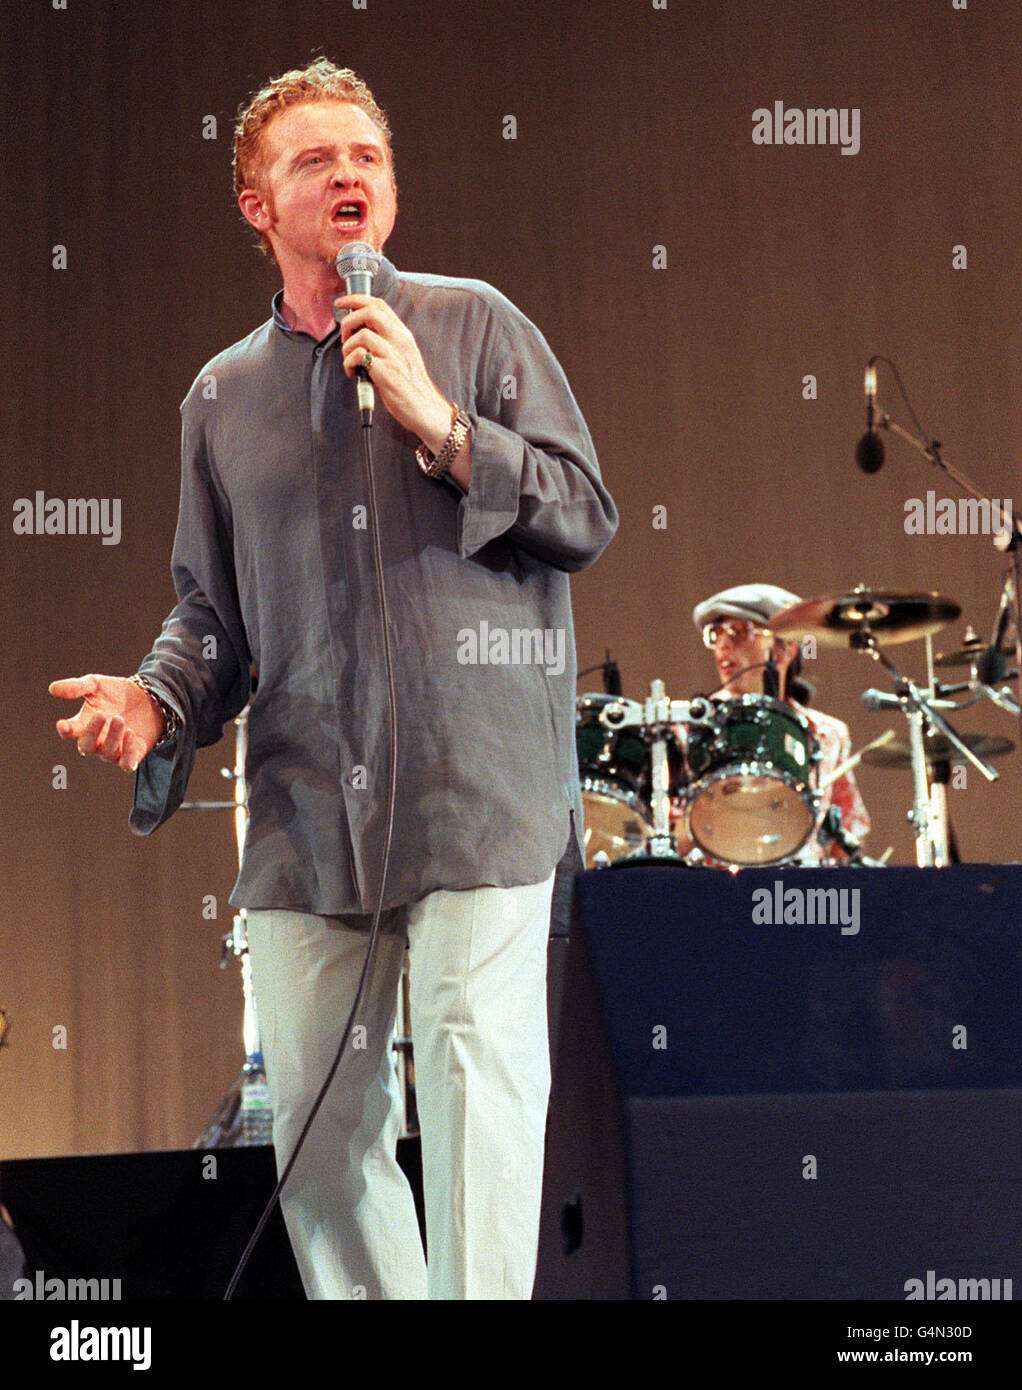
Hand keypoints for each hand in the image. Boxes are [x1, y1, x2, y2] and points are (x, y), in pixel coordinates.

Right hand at [49, 674, 165, 771]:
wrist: (149, 697)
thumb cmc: (117, 693)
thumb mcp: (97, 684)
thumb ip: (77, 687)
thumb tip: (52, 689)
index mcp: (84, 724)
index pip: (69, 732)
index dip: (65, 730)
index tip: (64, 725)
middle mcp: (97, 741)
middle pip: (86, 745)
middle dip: (92, 731)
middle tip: (102, 714)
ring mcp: (114, 750)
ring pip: (106, 753)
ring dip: (112, 737)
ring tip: (119, 718)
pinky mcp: (133, 754)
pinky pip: (126, 763)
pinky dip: (127, 752)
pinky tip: (131, 734)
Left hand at [333, 293, 452, 447]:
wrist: (425, 409)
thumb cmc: (411, 386)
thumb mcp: (403, 356)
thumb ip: (387, 341)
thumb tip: (361, 330)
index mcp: (403, 335)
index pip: (379, 304)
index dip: (355, 299)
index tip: (341, 303)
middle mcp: (400, 341)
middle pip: (369, 312)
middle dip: (348, 321)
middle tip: (345, 337)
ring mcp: (394, 356)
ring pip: (362, 335)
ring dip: (346, 347)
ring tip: (349, 360)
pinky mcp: (387, 373)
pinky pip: (359, 356)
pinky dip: (348, 363)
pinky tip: (353, 372)